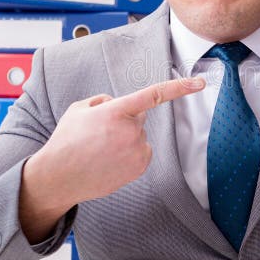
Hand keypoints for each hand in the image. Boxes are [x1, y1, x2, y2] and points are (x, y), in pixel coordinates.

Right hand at [19, 77, 204, 241]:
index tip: (199, 82)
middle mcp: (131, 130)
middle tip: (100, 134)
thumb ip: (103, 101)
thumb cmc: (67, 141)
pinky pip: (140, 151)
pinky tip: (109, 159)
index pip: (154, 95)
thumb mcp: (79, 109)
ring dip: (125, 139)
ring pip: (138, 136)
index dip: (179, 87)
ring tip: (100, 149)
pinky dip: (129, 153)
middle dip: (124, 120)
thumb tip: (118, 104)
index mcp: (116, 111)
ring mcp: (137, 150)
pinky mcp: (139, 166)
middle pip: (138, 117)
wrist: (60, 177)